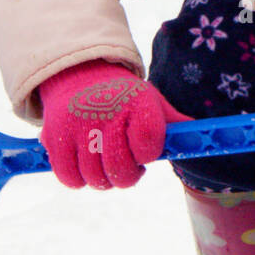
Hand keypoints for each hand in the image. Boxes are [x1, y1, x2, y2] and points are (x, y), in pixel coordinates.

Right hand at [38, 60, 189, 189]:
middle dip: (128, 174)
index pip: (148, 144)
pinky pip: (69, 178)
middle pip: (120, 170)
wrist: (79, 75)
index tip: (144, 149)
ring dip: (104, 178)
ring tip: (106, 161)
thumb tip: (199, 134)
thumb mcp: (150, 101)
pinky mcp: (54, 138)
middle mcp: (106, 113)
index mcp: (136, 103)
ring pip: (95, 179)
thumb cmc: (123, 97)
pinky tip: (85, 164)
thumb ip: (173, 122)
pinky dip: (78, 179)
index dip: (147, 155)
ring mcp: (77, 126)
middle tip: (127, 162)